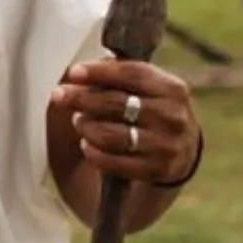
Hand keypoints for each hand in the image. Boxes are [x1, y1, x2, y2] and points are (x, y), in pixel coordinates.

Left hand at [51, 58, 201, 185]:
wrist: (182, 153)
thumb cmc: (152, 111)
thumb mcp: (148, 89)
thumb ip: (119, 76)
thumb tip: (78, 73)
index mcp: (173, 89)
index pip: (133, 74)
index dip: (100, 72)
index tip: (73, 72)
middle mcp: (173, 117)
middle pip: (116, 103)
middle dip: (81, 98)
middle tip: (59, 95)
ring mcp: (166, 146)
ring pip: (109, 134)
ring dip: (85, 126)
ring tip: (78, 121)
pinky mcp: (155, 170)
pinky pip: (110, 161)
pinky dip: (91, 151)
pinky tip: (86, 144)